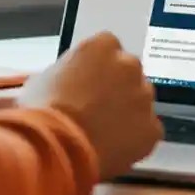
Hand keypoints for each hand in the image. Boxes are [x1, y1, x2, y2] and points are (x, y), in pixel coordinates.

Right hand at [20, 32, 162, 179]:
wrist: (58, 148)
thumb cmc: (42, 112)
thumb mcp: (42, 80)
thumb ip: (65, 72)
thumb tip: (67, 82)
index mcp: (102, 46)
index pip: (107, 47)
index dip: (96, 67)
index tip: (86, 82)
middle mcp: (129, 65)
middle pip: (128, 72)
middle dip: (116, 86)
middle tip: (96, 107)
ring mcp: (144, 97)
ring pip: (140, 100)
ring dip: (128, 110)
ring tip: (103, 131)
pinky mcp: (152, 128)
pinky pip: (147, 130)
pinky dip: (136, 138)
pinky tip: (114, 148)